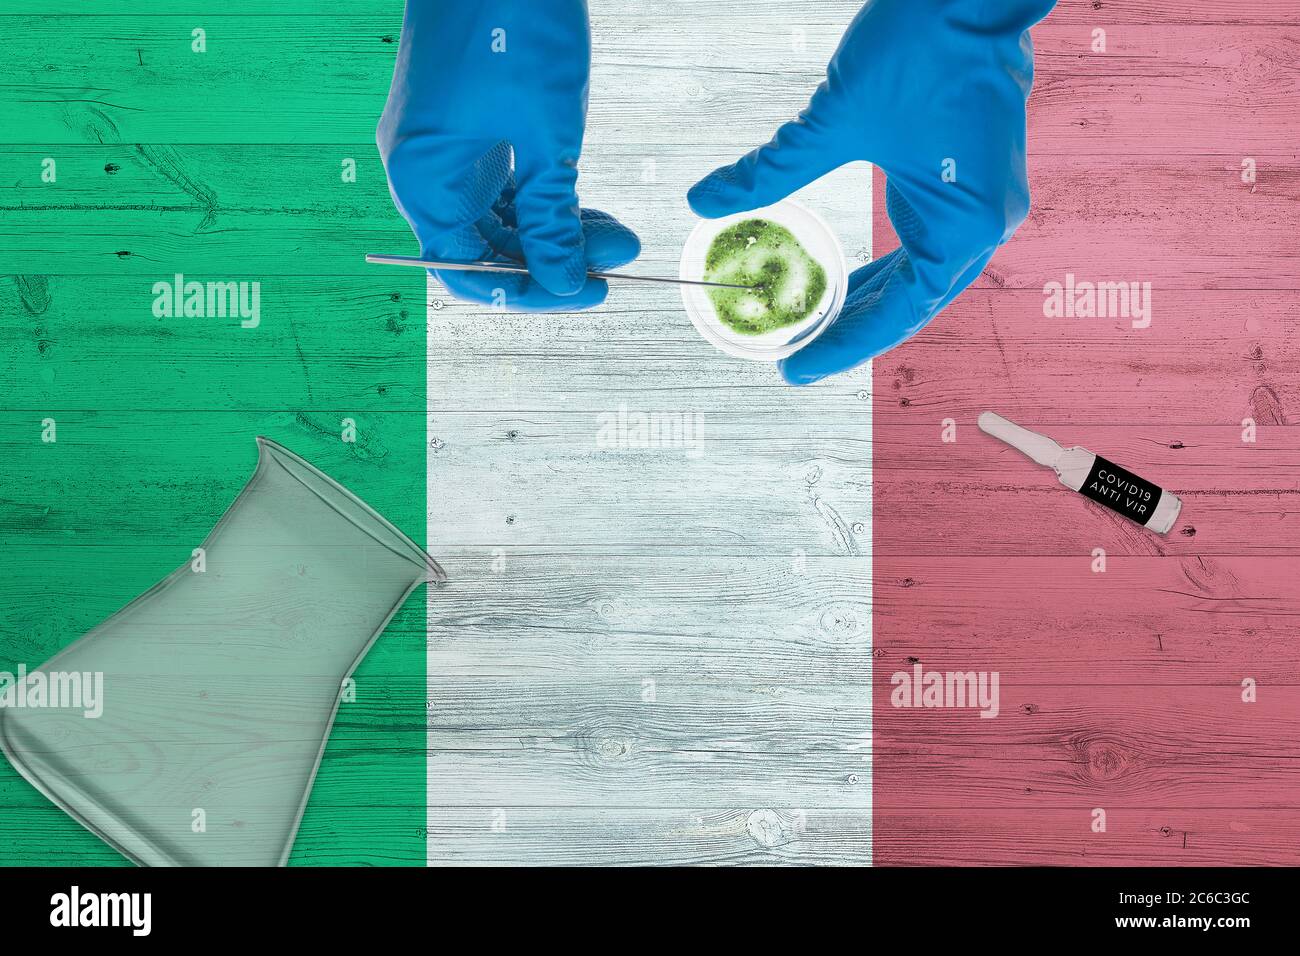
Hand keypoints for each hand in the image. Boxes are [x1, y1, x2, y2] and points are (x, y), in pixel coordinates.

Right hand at [377, 0, 638, 310]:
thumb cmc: (511, 24)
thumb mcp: (546, 137)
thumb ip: (552, 218)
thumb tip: (564, 284)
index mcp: (424, 180)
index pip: (468, 271)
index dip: (528, 293)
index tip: (587, 292)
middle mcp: (422, 170)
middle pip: (486, 247)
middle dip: (554, 258)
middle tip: (618, 259)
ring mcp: (442, 146)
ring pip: (498, 216)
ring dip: (555, 229)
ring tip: (616, 233)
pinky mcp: (463, 125)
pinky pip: (500, 182)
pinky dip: (542, 197)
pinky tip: (586, 205)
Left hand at [688, 0, 1054, 381]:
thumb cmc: (918, 45)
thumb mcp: (833, 119)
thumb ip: (770, 170)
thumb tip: (703, 200)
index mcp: (962, 227)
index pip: (897, 315)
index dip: (841, 347)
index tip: (793, 369)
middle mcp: (984, 227)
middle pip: (911, 305)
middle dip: (851, 330)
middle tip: (794, 356)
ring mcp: (985, 205)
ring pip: (921, 278)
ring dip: (870, 300)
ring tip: (815, 324)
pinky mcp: (975, 182)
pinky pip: (929, 244)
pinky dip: (889, 266)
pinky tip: (850, 277)